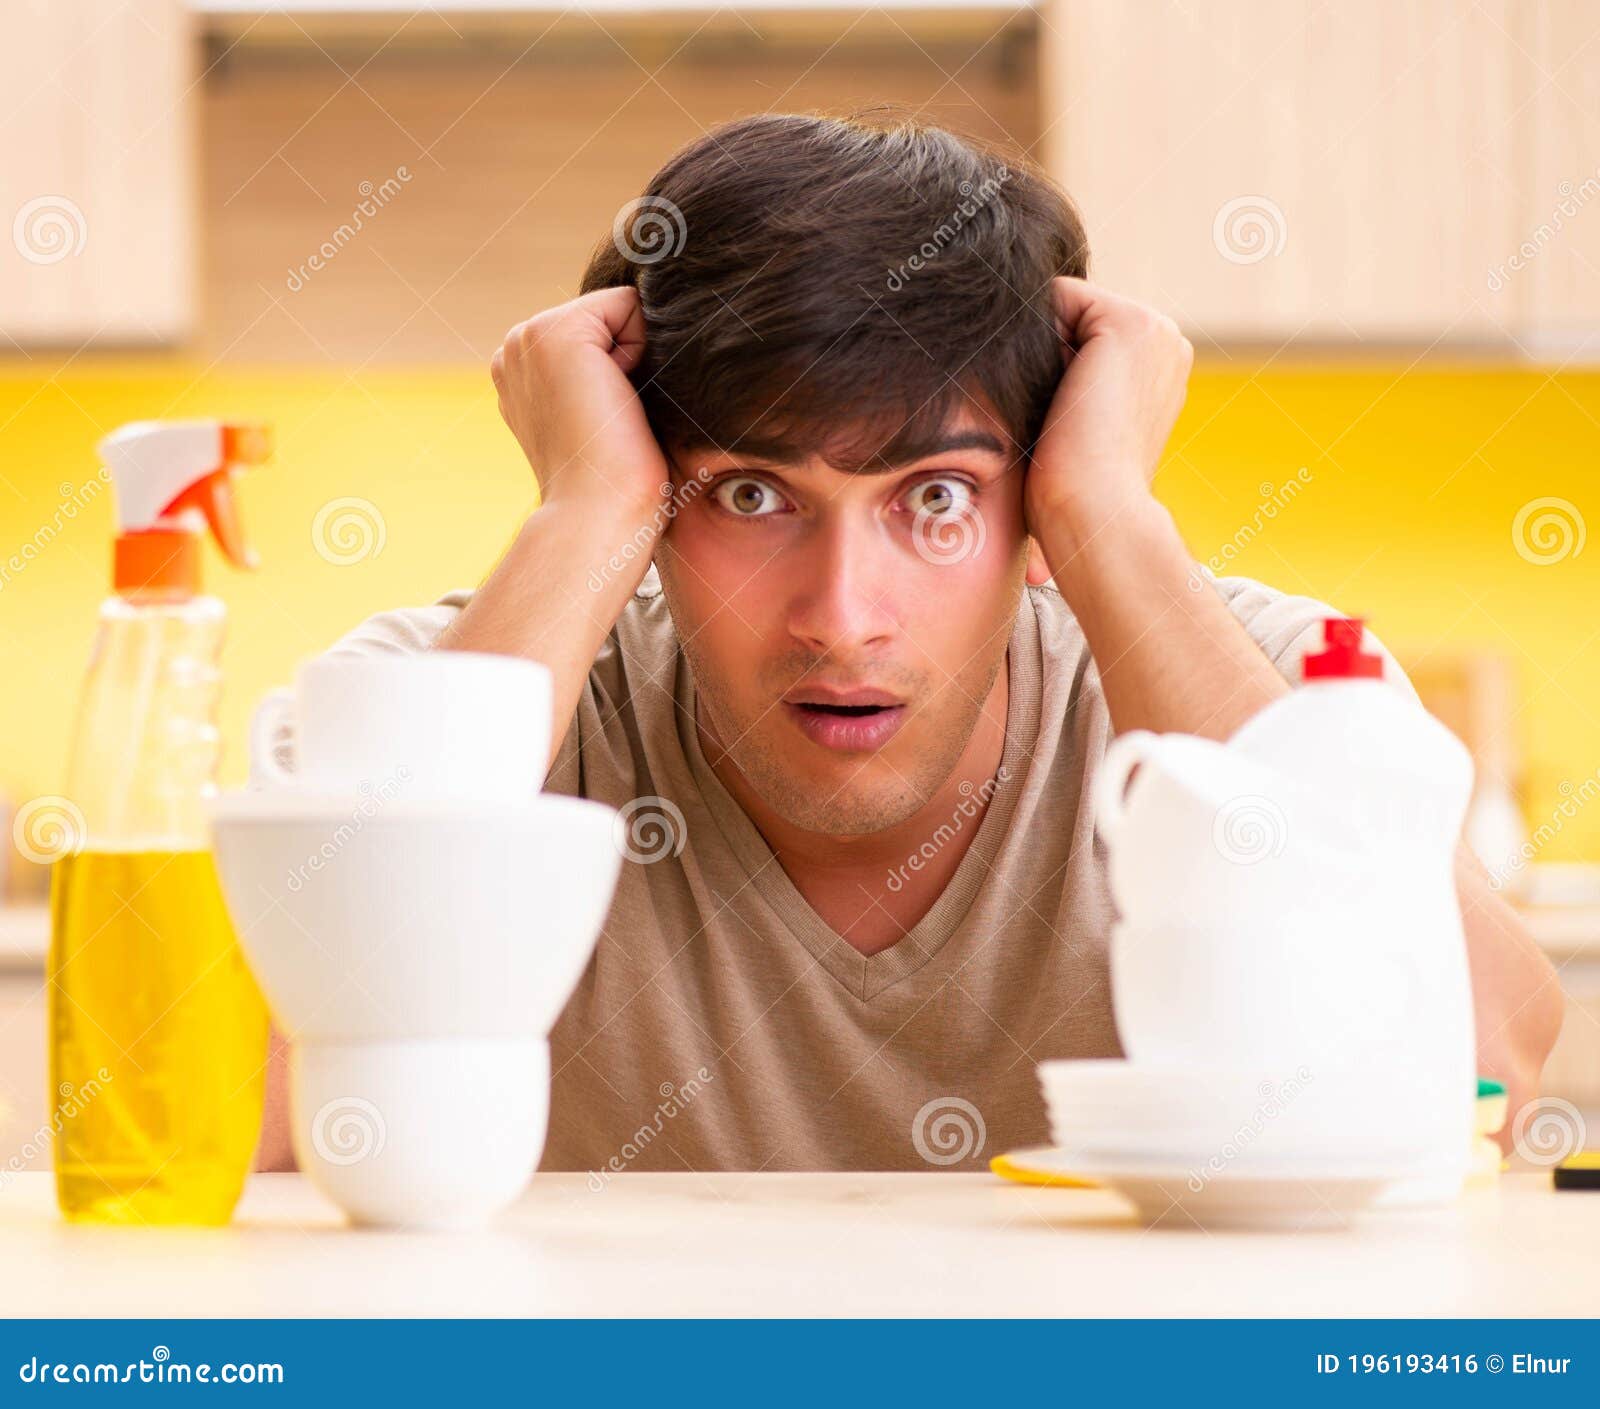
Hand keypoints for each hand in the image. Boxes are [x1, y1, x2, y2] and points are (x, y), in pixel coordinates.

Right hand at [490, 286, 671, 523]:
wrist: (597, 515)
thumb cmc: (612, 486)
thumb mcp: (599, 419)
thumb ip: (602, 378)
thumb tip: (639, 361)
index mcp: (520, 373)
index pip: (598, 334)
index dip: (623, 371)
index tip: (606, 423)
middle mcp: (515, 350)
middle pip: (609, 317)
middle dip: (628, 361)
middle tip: (610, 420)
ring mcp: (528, 338)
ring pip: (619, 310)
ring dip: (634, 359)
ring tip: (611, 411)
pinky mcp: (556, 332)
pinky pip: (629, 304)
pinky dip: (641, 349)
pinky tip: (617, 397)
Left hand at [1024, 278, 1192, 583]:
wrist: (1094, 513)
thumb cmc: (1074, 491)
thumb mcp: (1074, 424)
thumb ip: (1067, 383)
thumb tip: (1024, 364)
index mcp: (1159, 369)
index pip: (1085, 334)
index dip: (1051, 365)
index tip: (1052, 418)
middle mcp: (1166, 343)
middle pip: (1073, 316)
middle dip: (1046, 353)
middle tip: (1055, 416)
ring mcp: (1156, 329)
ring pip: (1063, 307)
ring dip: (1040, 350)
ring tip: (1055, 407)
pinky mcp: (1129, 322)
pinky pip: (1057, 296)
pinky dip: (1035, 334)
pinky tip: (1049, 386)